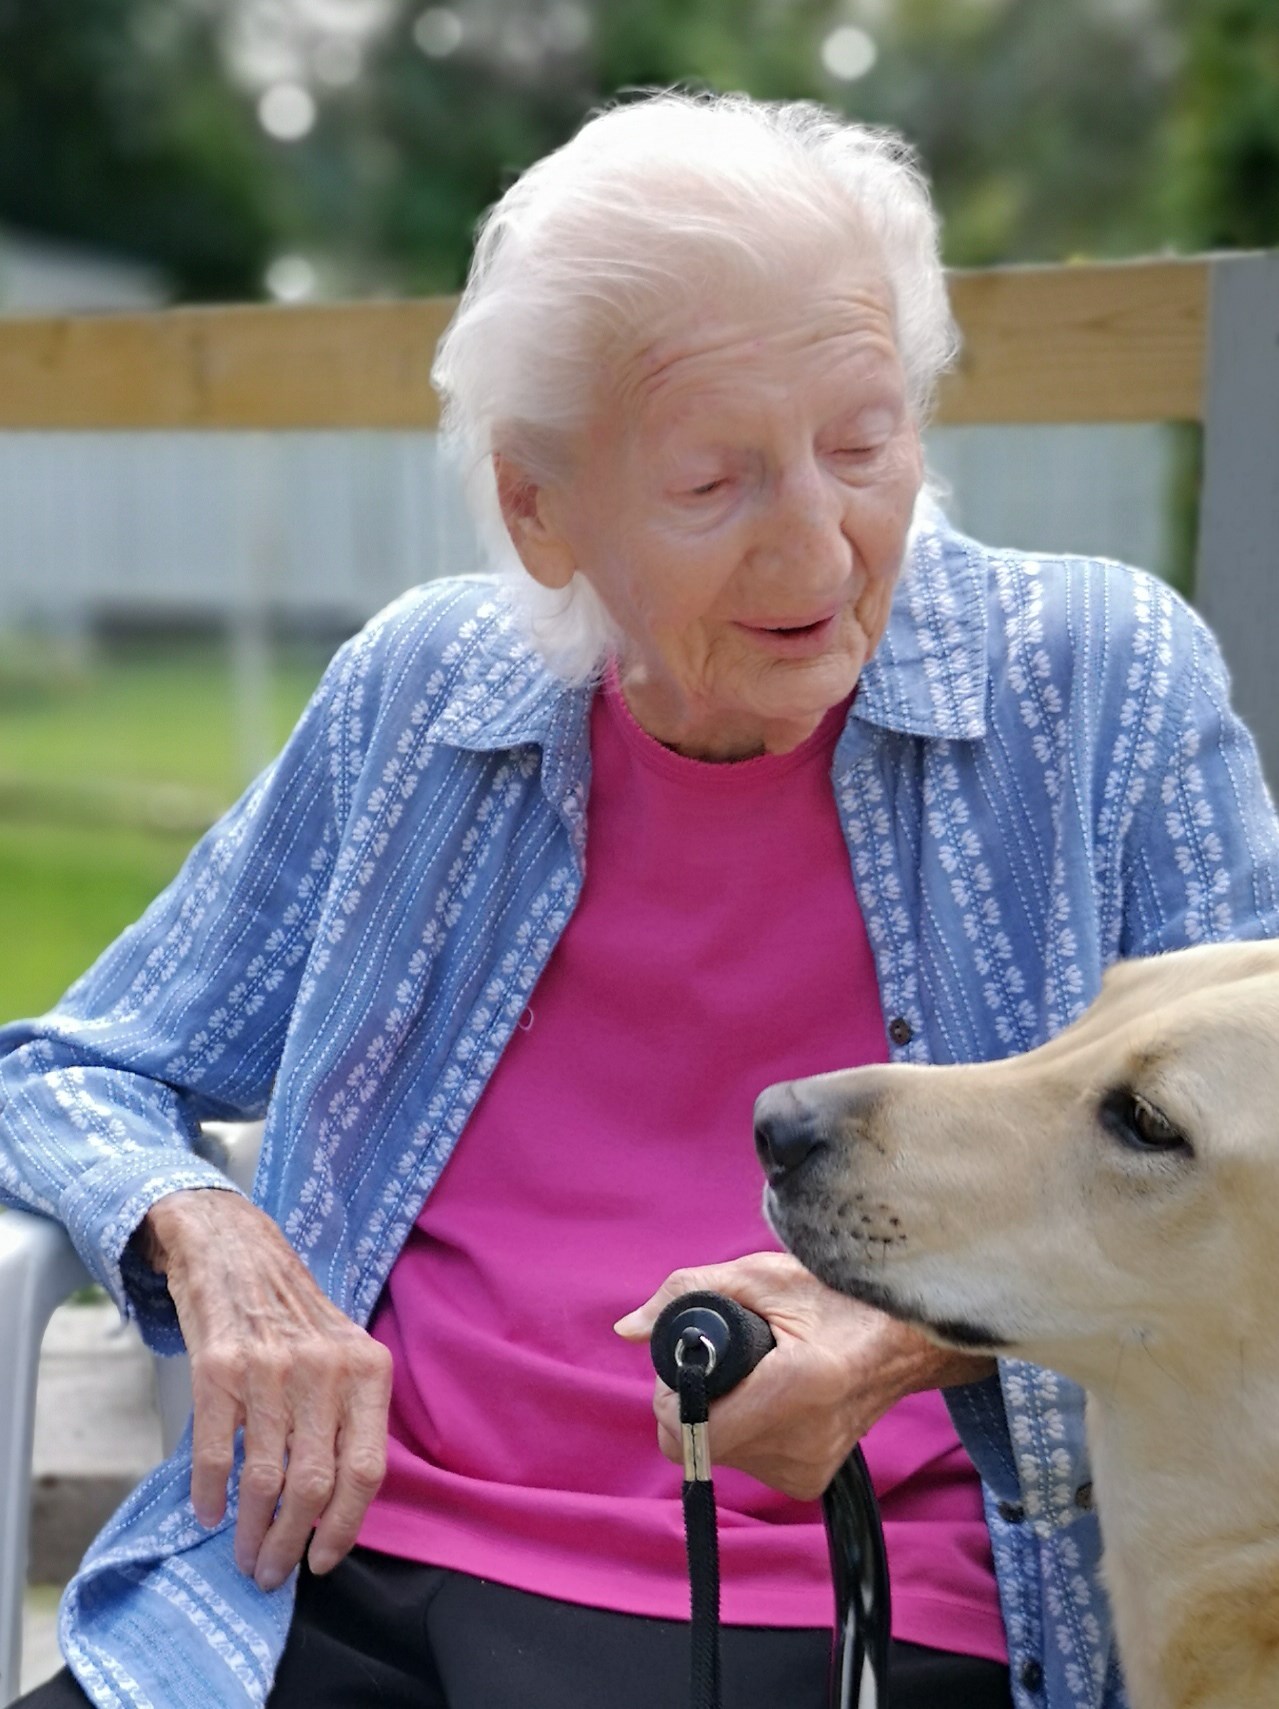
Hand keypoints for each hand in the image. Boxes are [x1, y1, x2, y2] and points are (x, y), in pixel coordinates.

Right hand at [137, 1188, 392, 1590]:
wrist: (235, 1250)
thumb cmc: (295, 1315)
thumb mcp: (346, 1353)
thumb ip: (349, 1417)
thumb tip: (337, 1509)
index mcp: (368, 1370)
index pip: (366, 1470)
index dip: (345, 1527)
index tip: (323, 1561)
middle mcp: (324, 1370)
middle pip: (314, 1486)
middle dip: (291, 1545)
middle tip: (272, 1572)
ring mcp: (271, 1369)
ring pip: (266, 1479)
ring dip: (252, 1533)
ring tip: (244, 1555)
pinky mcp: (218, 1369)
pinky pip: (218, 1454)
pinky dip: (210, 1496)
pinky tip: (209, 1514)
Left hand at [615, 1252, 993, 1500]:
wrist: (906, 1340)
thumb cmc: (838, 1298)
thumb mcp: (762, 1277)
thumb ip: (688, 1293)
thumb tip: (628, 1329)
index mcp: (794, 1390)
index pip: (691, 1431)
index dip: (672, 1396)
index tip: (688, 1363)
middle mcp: (800, 1444)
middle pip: (697, 1444)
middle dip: (690, 1403)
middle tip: (717, 1361)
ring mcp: (806, 1471)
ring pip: (717, 1454)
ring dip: (717, 1416)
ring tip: (753, 1374)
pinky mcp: (809, 1483)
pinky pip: (745, 1461)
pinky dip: (743, 1430)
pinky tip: (769, 1398)